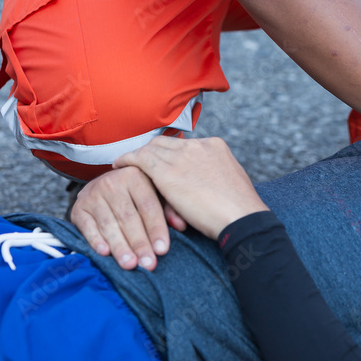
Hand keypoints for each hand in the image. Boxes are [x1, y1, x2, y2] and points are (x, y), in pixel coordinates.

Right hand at [71, 167, 186, 269]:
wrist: (105, 185)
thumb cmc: (138, 194)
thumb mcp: (156, 194)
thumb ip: (169, 208)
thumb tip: (181, 225)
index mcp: (136, 176)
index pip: (148, 206)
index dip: (156, 229)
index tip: (162, 250)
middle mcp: (112, 182)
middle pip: (128, 218)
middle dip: (139, 243)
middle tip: (148, 264)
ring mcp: (92, 194)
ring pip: (109, 225)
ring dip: (120, 247)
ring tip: (130, 264)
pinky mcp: (78, 207)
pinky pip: (87, 227)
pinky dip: (95, 240)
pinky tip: (105, 253)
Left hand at [114, 136, 267, 240]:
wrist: (241, 217)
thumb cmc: (240, 209)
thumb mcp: (230, 181)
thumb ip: (214, 175)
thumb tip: (206, 182)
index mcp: (215, 146)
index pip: (184, 144)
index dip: (171, 153)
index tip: (164, 161)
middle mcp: (197, 145)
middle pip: (165, 143)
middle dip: (152, 151)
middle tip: (140, 161)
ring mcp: (181, 156)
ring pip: (150, 148)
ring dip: (138, 156)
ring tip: (126, 163)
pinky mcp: (166, 172)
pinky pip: (138, 158)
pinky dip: (127, 159)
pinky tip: (118, 165)